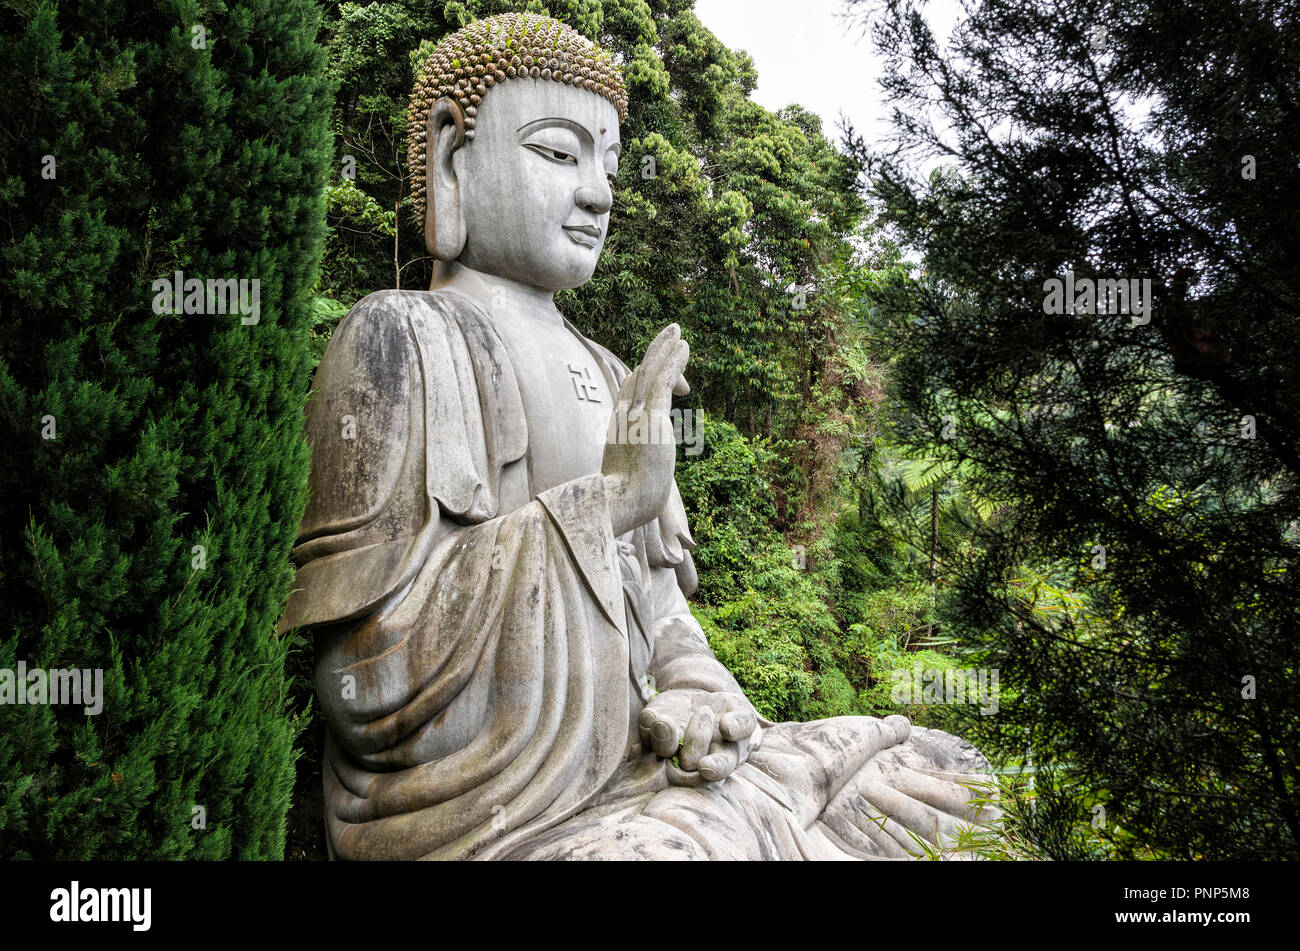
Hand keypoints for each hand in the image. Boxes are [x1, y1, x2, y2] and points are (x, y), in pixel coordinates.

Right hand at [602, 324, 689, 535]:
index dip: (647, 377)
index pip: (631, 389)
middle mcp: (624, 413)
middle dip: (656, 352)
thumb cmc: (627, 498)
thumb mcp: (631, 474)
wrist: (621, 503)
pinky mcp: (651, 416)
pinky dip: (673, 360)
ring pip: (651, 370)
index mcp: (619, 425)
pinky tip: (684, 346)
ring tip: (679, 332)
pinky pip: (663, 379)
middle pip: (639, 373)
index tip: (666, 376)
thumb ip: (636, 462)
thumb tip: (644, 468)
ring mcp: (636, 413)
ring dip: (665, 348)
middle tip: (671, 334)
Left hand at [638, 688, 759, 785]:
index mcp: (721, 759)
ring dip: (664, 736)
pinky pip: (646, 728)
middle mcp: (692, 759)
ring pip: (664, 747)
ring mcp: (670, 746)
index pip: (719, 768)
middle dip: (695, 740)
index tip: (706, 765)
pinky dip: (647, 722)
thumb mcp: (742, 713)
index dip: (714, 767)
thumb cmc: (729, 712)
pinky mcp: (651, 730)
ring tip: (664, 723)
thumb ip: (741, 722)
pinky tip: (650, 716)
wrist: (703, 701)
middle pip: (690, 759)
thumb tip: (727, 728)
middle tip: (705, 713)